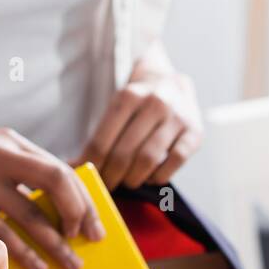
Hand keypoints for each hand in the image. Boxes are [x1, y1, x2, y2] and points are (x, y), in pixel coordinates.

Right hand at [0, 130, 102, 268]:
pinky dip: (23, 253)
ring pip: (30, 214)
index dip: (83, 201)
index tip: (94, 226)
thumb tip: (61, 200)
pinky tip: (36, 268)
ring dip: (55, 244)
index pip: (60, 170)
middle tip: (87, 243)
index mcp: (8, 141)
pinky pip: (1, 233)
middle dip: (79, 217)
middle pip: (55, 183)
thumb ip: (18, 169)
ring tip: (69, 264)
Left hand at [73, 70, 202, 189]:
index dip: (92, 166)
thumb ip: (99, 137)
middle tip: (107, 185)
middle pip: (123, 154)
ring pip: (148, 160)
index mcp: (128, 96)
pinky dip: (158, 176)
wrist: (171, 83)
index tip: (89, 178)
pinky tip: (150, 177)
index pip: (101, 142)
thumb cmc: (138, 104)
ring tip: (127, 182)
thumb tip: (73, 168)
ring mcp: (177, 118)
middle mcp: (155, 103)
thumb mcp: (117, 109)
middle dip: (111, 176)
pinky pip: (174, 163)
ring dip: (133, 179)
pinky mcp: (195, 133)